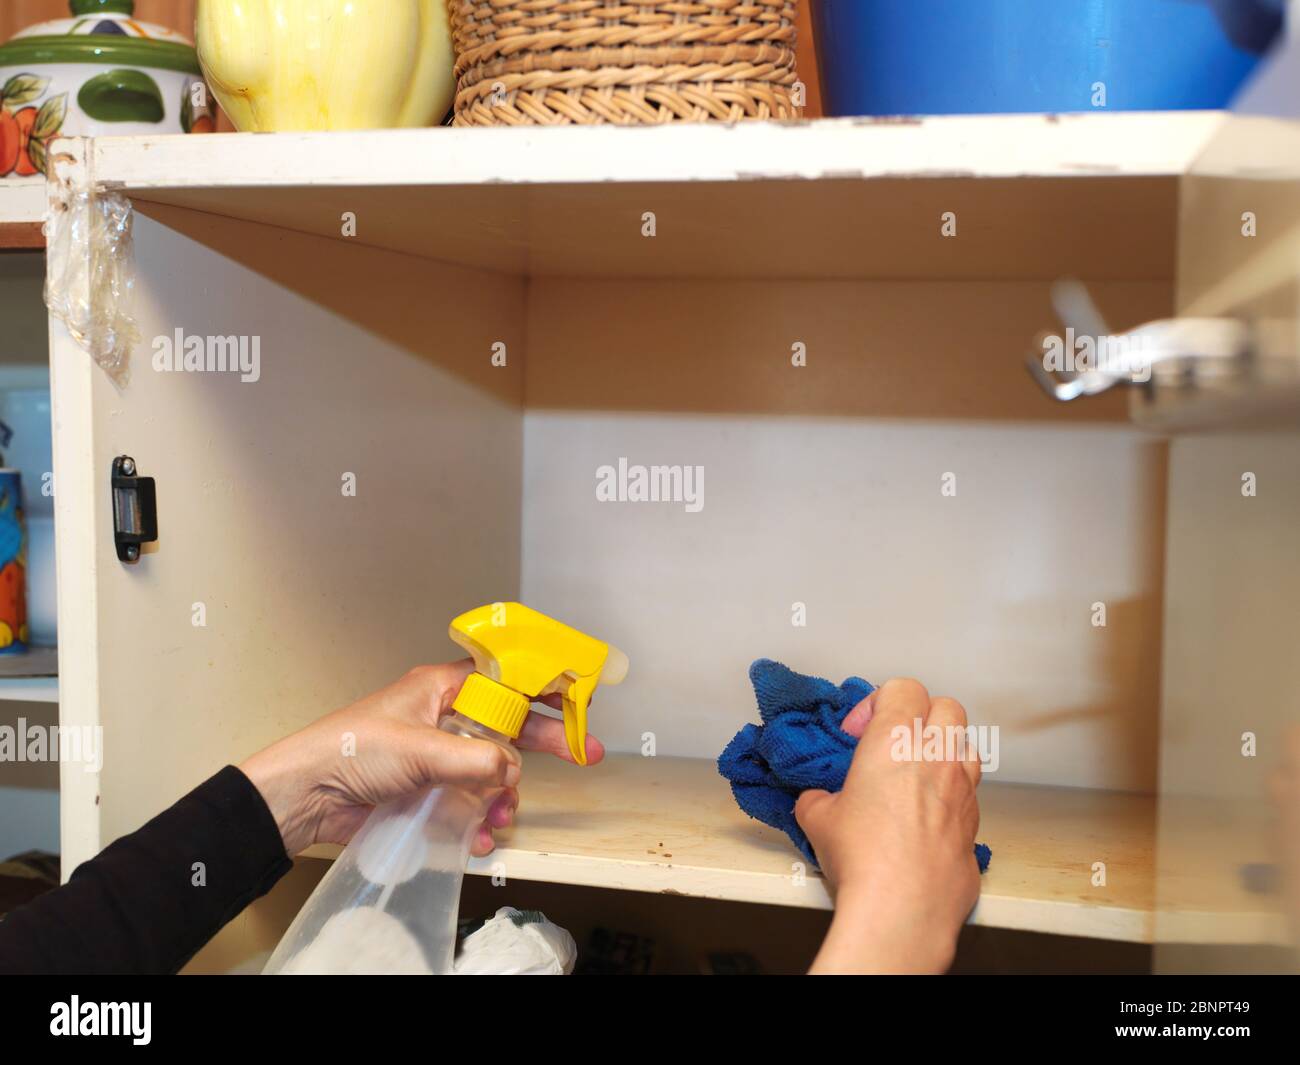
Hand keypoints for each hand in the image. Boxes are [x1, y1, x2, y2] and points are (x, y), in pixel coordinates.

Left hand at [239, 660, 604, 857]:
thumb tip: (511, 771)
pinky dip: (482, 819)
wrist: (307, 796)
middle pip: (511, 724)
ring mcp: (440, 755)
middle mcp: (446, 717)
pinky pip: (472, 801)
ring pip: (494, 769)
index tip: (579, 699)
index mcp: (443, 688)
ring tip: (502, 814)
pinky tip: (480, 835)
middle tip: (584, 754)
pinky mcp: (430, 790)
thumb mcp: (419, 749)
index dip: (545, 685)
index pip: (507, 677)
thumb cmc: (349, 751)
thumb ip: (474, 760)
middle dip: (546, 742)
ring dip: (506, 793)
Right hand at [796, 678, 980, 973]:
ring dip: (943, 750)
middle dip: (919, 715)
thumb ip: (818, 798)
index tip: (858, 734)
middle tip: (892, 743)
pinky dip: (951, 793)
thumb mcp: (817, 818)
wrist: (902, 908)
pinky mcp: (974, 826)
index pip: (903, 688)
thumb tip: (819, 801)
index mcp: (895, 741)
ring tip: (915, 776)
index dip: (878, 703)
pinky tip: (926, 817)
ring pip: (965, 746)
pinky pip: (969, 792)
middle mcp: (936, 757)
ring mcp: (963, 790)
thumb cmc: (864, 858)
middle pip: (945, 707)